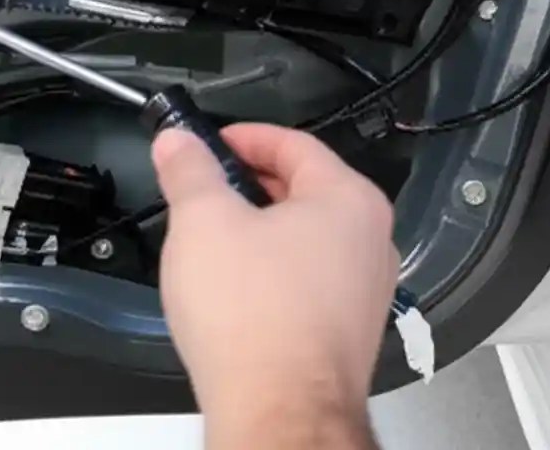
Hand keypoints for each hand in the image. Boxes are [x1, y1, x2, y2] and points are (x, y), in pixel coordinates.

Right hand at [153, 124, 398, 446]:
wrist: (279, 411)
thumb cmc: (255, 320)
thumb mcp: (202, 222)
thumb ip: (190, 171)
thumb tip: (178, 143)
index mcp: (349, 201)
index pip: (295, 144)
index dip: (245, 137)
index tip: (212, 143)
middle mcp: (371, 242)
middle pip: (306, 191)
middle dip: (249, 185)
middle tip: (205, 188)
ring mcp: (365, 292)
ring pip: (308, 241)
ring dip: (261, 233)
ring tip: (214, 243)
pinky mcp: (347, 333)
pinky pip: (309, 285)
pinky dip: (274, 276)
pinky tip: (236, 294)